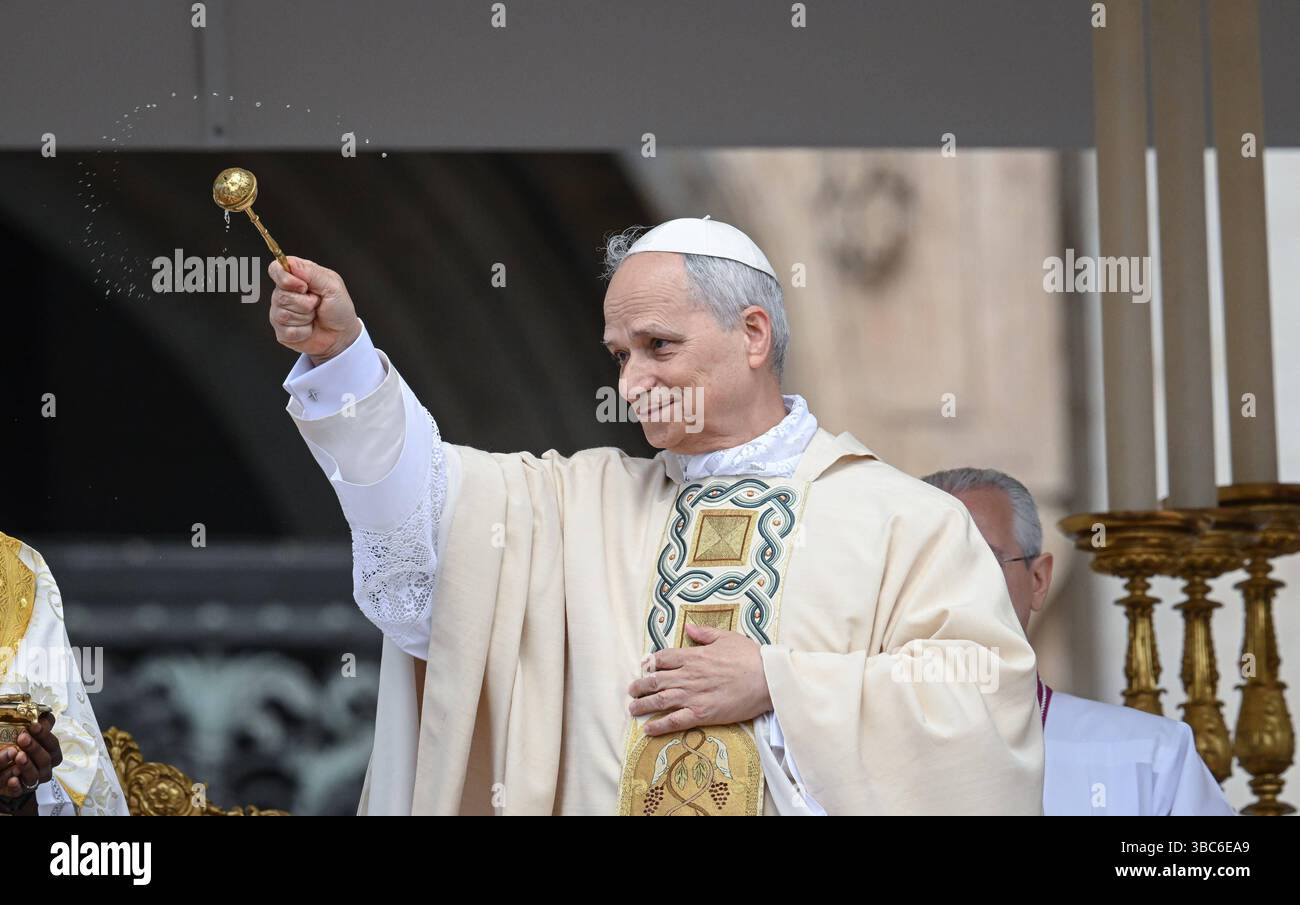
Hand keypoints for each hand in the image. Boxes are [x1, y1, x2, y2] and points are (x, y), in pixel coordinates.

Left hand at [0, 712, 60, 797]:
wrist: (2, 765)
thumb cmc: (14, 746)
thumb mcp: (22, 733)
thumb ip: (31, 725)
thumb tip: (43, 713)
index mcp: (48, 751)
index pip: (52, 743)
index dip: (45, 734)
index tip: (33, 725)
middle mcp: (44, 767)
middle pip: (47, 759)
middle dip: (35, 748)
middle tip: (23, 737)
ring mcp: (32, 780)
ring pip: (35, 776)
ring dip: (28, 765)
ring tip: (18, 756)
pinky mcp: (19, 791)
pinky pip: (20, 791)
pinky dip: (17, 786)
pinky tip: (12, 779)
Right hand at [268, 256, 361, 364]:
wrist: (343, 335)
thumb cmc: (340, 309)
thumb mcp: (332, 285)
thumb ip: (311, 272)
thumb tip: (289, 263)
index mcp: (297, 278)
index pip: (275, 269)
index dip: (285, 278)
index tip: (303, 287)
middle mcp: (285, 293)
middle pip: (279, 295)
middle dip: (304, 302)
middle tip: (317, 304)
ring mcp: (281, 313)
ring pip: (284, 314)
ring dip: (305, 317)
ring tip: (314, 316)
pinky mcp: (282, 332)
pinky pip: (288, 331)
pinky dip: (304, 331)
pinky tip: (309, 328)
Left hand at [627, 624, 772, 735]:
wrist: (766, 679)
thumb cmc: (750, 657)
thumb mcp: (727, 637)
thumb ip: (705, 634)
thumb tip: (689, 629)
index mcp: (693, 656)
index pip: (663, 658)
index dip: (651, 664)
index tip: (645, 668)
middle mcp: (687, 675)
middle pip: (655, 680)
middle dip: (640, 686)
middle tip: (632, 690)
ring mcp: (692, 695)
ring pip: (659, 700)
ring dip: (643, 705)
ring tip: (633, 709)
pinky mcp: (701, 714)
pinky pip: (674, 721)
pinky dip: (659, 725)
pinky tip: (648, 729)